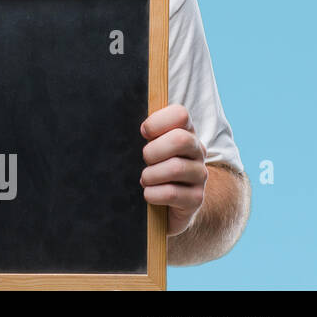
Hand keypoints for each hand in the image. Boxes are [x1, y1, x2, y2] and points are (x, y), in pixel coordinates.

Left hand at [139, 104, 207, 235]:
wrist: (171, 203)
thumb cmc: (153, 167)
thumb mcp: (149, 147)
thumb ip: (145, 134)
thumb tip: (116, 122)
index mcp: (186, 132)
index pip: (180, 114)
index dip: (157, 122)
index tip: (143, 133)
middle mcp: (197, 151)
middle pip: (180, 139)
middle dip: (153, 151)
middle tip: (145, 160)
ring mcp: (199, 175)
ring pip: (175, 168)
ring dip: (150, 175)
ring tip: (145, 180)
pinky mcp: (196, 198)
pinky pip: (171, 193)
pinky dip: (152, 194)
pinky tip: (149, 194)